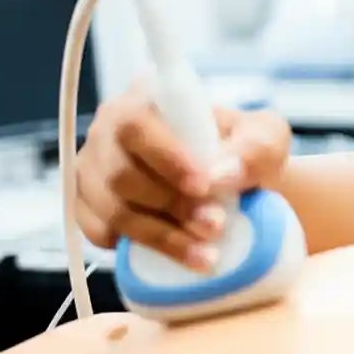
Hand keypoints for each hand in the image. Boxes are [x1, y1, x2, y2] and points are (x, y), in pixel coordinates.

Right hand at [73, 77, 292, 269]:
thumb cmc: (245, 151)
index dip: (166, 158)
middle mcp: (108, 131)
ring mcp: (91, 170)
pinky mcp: (87, 206)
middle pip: (121, 174)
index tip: (204, 186)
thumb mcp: (266, 139)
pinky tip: (174, 253)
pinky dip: (138, 248)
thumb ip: (253, 149)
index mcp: (146, 100)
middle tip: (215, 225)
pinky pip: (98, 233)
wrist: (235, 184)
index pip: (137, 125)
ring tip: (205, 252)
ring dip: (161, 236)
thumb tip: (221, 174)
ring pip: (112, 210)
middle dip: (171, 206)